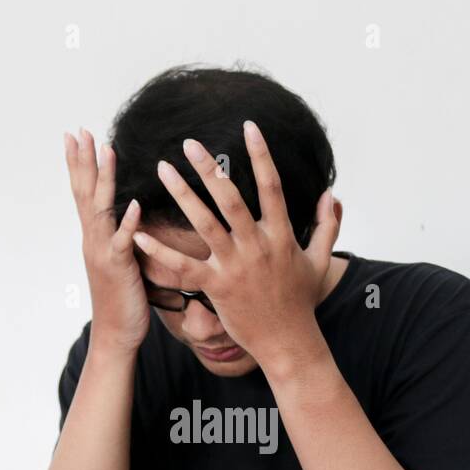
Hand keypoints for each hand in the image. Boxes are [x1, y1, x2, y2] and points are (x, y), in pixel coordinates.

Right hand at [64, 128, 146, 355]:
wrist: (116, 334)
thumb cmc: (122, 299)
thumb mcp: (119, 261)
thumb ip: (120, 236)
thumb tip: (127, 215)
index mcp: (94, 237)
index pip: (82, 193)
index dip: (77, 164)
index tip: (75, 135)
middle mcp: (93, 241)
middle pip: (84, 194)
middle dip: (82, 161)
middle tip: (79, 130)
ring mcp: (103, 253)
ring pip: (101, 210)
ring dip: (104, 179)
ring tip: (107, 150)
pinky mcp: (119, 268)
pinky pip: (123, 242)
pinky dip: (127, 222)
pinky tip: (133, 203)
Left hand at [132, 120, 341, 373]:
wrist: (288, 342)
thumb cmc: (302, 302)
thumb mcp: (321, 261)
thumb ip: (328, 226)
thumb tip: (331, 195)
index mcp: (281, 235)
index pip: (271, 186)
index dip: (261, 155)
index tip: (249, 126)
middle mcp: (256, 246)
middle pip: (230, 198)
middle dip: (210, 168)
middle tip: (189, 143)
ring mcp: (235, 266)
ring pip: (204, 223)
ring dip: (182, 194)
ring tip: (163, 170)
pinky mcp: (216, 287)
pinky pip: (183, 266)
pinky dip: (160, 251)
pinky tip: (138, 234)